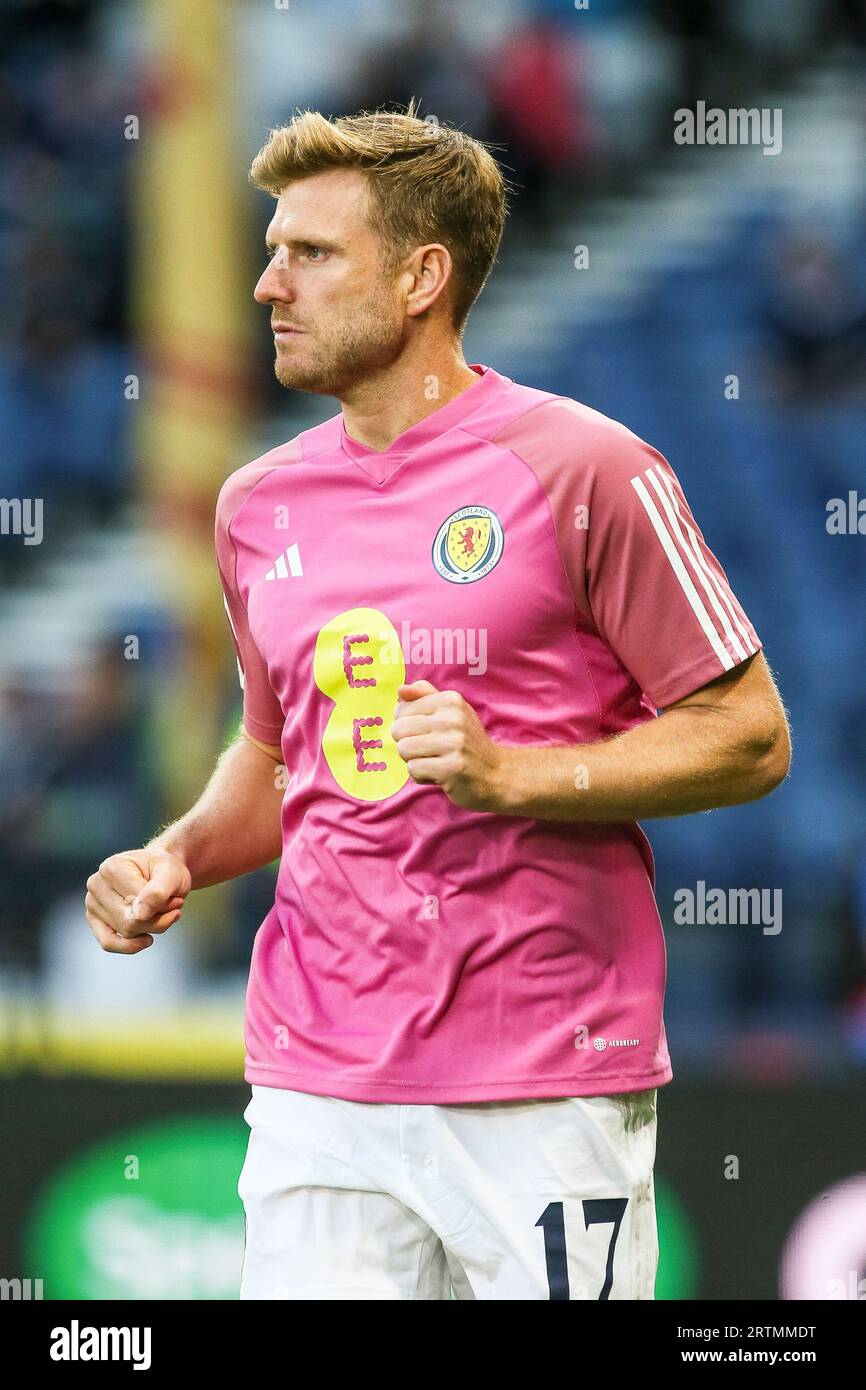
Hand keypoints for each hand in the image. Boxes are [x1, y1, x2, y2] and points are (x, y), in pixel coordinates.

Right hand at [85, 847, 191, 953]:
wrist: (160, 871)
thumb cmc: (165, 870)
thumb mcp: (171, 874)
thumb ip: (157, 893)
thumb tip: (139, 915)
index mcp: (112, 867)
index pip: (138, 903)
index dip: (164, 908)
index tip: (177, 900)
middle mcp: (96, 884)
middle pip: (130, 921)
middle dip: (159, 919)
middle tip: (174, 907)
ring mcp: (92, 903)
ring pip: (126, 933)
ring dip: (151, 928)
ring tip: (162, 912)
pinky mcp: (95, 920)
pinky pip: (108, 943)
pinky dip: (130, 946)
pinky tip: (147, 939)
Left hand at [391, 680, 506, 811]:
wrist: (497, 774)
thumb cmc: (467, 742)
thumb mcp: (452, 712)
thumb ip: (425, 696)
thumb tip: (400, 690)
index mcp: (450, 700)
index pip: (401, 710)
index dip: (407, 726)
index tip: (428, 733)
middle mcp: (453, 718)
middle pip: (398, 730)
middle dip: (407, 744)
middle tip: (429, 750)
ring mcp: (453, 743)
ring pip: (403, 750)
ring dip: (414, 760)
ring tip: (434, 761)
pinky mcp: (451, 768)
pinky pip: (414, 770)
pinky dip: (422, 776)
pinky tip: (440, 774)